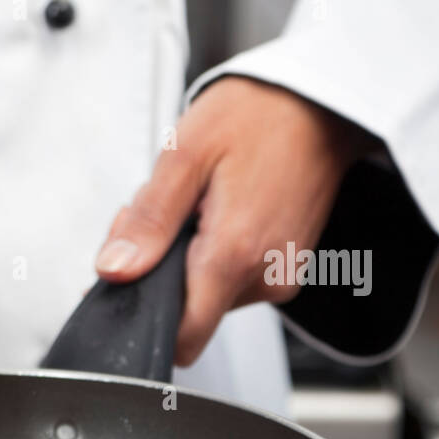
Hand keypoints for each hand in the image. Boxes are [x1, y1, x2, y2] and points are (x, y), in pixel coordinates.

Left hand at [94, 76, 374, 365]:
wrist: (324, 102)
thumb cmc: (259, 115)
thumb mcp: (185, 154)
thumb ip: (148, 222)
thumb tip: (115, 271)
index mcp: (235, 255)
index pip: (183, 336)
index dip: (144, 310)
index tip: (134, 269)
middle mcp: (264, 277)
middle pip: (187, 311)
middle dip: (160, 268)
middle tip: (168, 210)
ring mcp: (279, 277)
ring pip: (206, 293)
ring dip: (184, 256)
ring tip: (198, 201)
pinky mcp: (285, 270)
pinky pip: (231, 278)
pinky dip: (211, 251)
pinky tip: (218, 210)